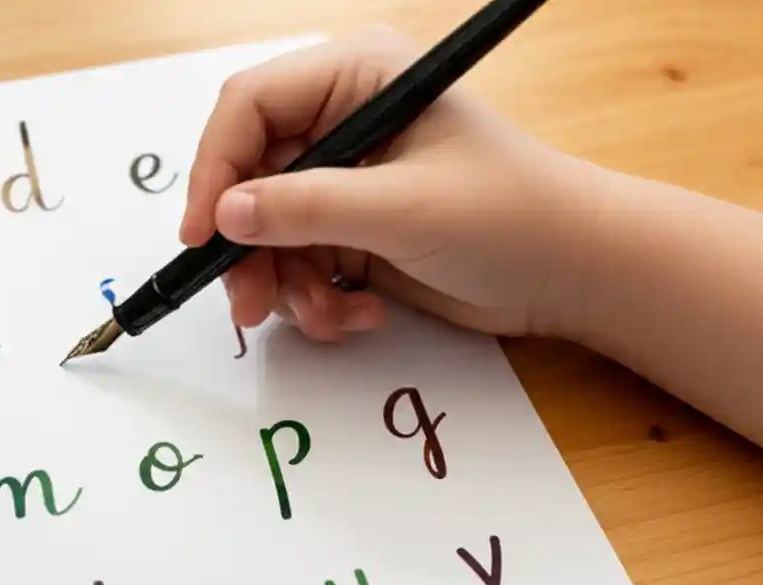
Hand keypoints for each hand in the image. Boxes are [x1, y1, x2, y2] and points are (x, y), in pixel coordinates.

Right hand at [180, 26, 591, 341]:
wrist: (575, 277)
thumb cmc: (512, 217)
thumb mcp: (402, 209)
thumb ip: (307, 209)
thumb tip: (224, 216)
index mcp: (358, 77)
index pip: (251, 106)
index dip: (215, 168)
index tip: (202, 234)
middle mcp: (344, 121)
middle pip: (249, 177)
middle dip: (250, 246)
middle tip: (250, 303)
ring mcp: (346, 180)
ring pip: (267, 231)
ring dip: (285, 283)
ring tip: (327, 314)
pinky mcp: (352, 231)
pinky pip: (297, 263)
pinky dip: (314, 297)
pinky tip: (359, 311)